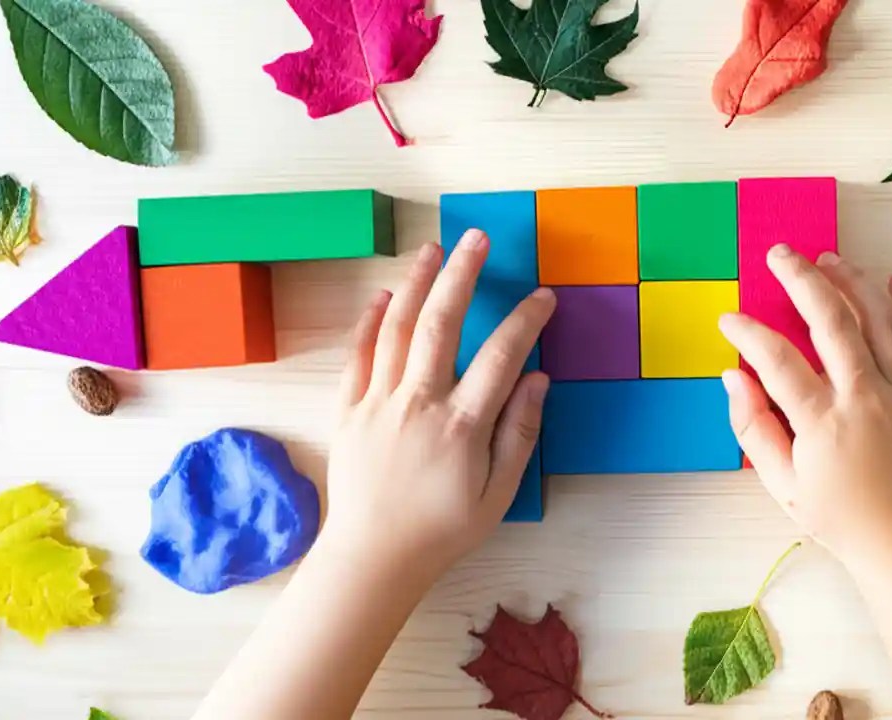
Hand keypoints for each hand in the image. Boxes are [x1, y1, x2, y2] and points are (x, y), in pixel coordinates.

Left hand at [322, 229, 555, 579]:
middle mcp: (418, 404)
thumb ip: (519, 434)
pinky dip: (369, 322)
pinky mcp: (348, 411)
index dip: (526, 320)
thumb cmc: (442, 531)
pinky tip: (382, 296)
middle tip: (478, 238)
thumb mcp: (497, 494)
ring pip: (396, 328)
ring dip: (415, 283)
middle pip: (442, 323)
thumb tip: (538, 380)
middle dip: (462, 274)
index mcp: (461, 425)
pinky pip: (357, 356)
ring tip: (433, 249)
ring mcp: (378, 403)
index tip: (543, 296)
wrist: (373, 558)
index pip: (501, 355)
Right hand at [718, 246, 891, 578]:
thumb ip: (754, 428)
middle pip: (830, 321)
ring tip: (828, 259)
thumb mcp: (783, 486)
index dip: (748, 332)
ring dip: (853, 281)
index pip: (776, 359)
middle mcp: (866, 399)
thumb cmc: (842, 521)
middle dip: (800, 279)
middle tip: (778, 255)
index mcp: (823, 425)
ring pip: (881, 319)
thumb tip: (733, 375)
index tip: (730, 318)